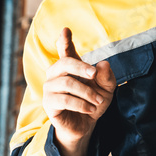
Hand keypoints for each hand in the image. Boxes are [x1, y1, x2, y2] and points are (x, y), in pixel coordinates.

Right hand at [43, 28, 115, 153]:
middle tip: (94, 74)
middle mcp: (56, 74)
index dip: (64, 40)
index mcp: (70, 66)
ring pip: (67, 83)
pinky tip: (90, 109)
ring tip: (98, 101)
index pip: (65, 50)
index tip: (65, 30)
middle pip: (64, 62)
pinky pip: (64, 100)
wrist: (86, 126)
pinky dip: (81, 104)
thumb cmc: (94, 102)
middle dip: (81, 67)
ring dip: (86, 92)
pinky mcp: (49, 104)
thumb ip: (106, 76)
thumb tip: (102, 64)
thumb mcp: (107, 89)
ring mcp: (50, 88)